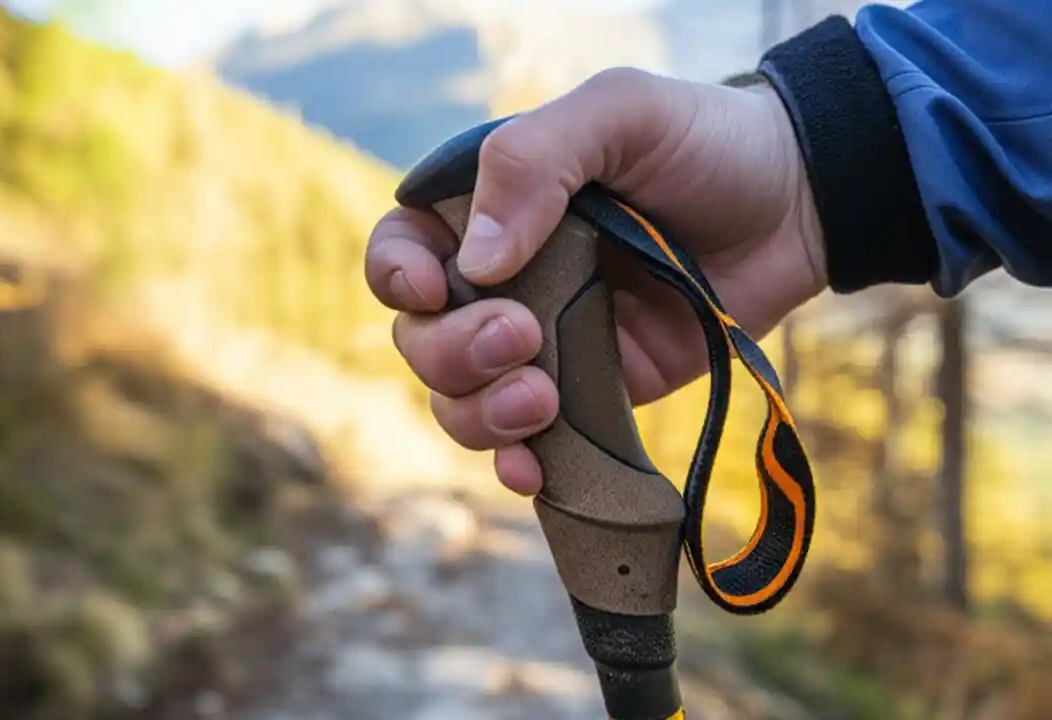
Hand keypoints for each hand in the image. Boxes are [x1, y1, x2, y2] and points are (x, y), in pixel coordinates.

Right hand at [364, 68, 824, 495]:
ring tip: (541, 401)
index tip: (436, 289)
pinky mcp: (588, 397)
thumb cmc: (704, 143)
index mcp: (489, 209)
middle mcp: (502, 283)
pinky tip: (531, 470)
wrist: (798, 207)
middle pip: (421, 340)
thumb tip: (474, 262)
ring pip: (459, 402)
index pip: (401, 251)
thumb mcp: (618, 114)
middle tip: (523, 335)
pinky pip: (527, 444)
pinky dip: (515, 465)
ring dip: (479, 414)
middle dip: (454, 352)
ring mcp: (543, 346)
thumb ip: (533, 162)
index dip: (398, 279)